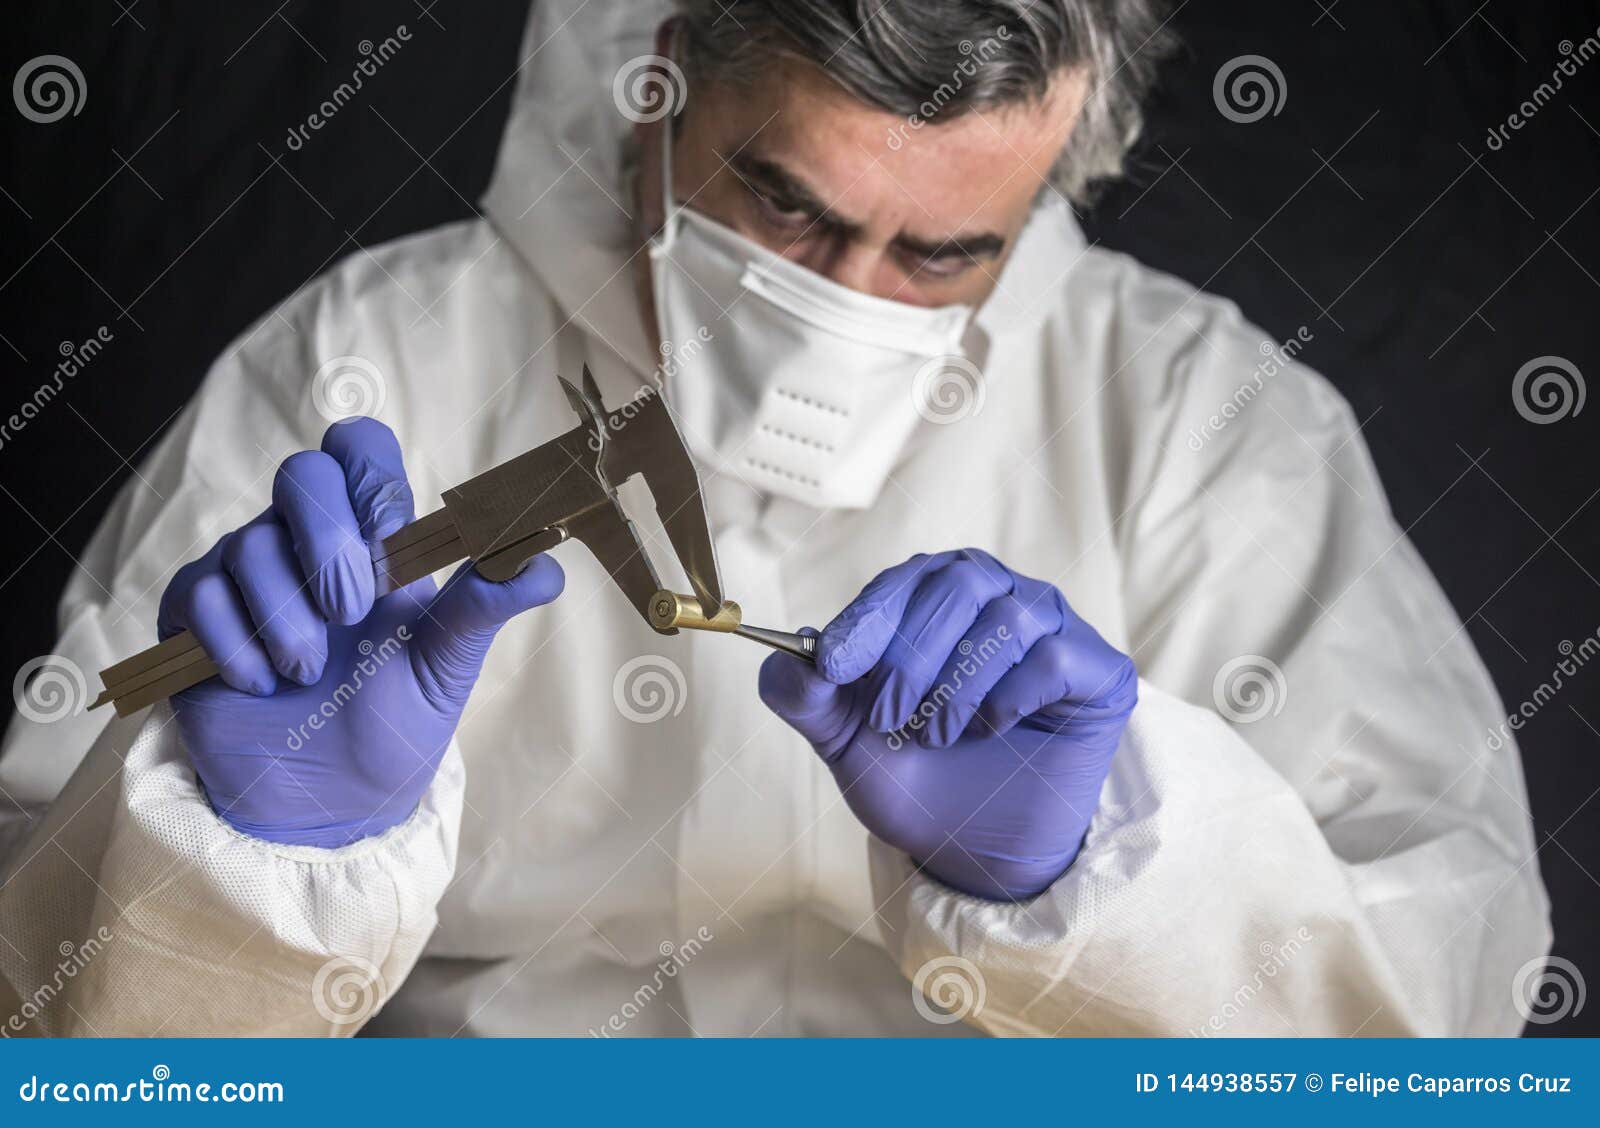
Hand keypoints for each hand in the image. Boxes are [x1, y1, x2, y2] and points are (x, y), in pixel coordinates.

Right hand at [159, 417, 563, 847]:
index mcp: (373, 540)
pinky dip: (236, 647)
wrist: (331, 804)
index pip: (359, 449)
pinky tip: (259, 686)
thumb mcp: (446, 667)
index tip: (390, 544)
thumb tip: (546, 567)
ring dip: (287, 620)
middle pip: (302, 474)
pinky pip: (201, 594)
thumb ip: (483, 607)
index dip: (370, 479)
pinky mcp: (195, 614)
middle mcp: (306, 542)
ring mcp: (246, 574)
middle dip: (328, 545)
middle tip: (351, 615)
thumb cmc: (391, 726)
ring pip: (248, 544)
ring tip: (308, 674)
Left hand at [759, 549, 1135, 899]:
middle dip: (914, 655)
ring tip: (940, 735)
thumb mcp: (850, 744)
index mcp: (939, 599)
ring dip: (960, 684)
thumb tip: (785, 661)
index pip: (906, 580)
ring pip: (1008, 617)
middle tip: (893, 719)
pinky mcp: (1099, 670)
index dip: (869, 618)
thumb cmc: (919, 779)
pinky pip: (1054, 656)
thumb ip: (811, 699)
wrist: (979, 849)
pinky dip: (1011, 696)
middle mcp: (1000, 597)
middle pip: (960, 584)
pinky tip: (994, 728)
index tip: (835, 666)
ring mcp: (1054, 629)